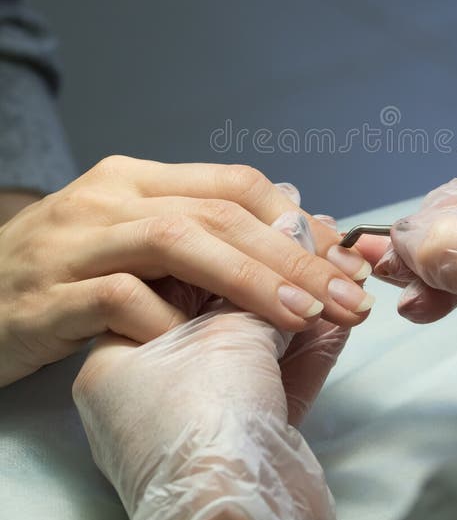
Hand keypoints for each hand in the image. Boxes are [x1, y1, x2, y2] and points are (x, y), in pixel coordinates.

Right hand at [0, 155, 370, 386]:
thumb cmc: (67, 273)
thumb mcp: (136, 240)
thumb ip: (202, 234)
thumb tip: (294, 232)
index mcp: (139, 178)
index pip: (235, 185)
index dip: (297, 221)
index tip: (344, 262)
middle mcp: (111, 196)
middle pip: (220, 212)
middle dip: (293, 254)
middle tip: (346, 295)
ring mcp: (77, 242)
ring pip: (178, 241)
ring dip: (249, 279)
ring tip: (302, 315)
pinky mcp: (48, 295)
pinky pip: (119, 297)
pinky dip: (167, 318)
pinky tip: (199, 342)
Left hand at [73, 214, 351, 519]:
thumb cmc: (204, 419)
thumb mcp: (224, 334)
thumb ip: (259, 278)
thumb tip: (292, 224)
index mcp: (124, 354)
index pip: (180, 276)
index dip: (231, 241)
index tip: (275, 215)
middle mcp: (160, 382)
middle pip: (230, 307)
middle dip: (284, 269)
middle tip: (325, 235)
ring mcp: (208, 412)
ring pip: (266, 339)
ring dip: (311, 301)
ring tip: (346, 264)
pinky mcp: (253, 435)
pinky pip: (285, 374)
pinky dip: (317, 343)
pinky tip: (346, 311)